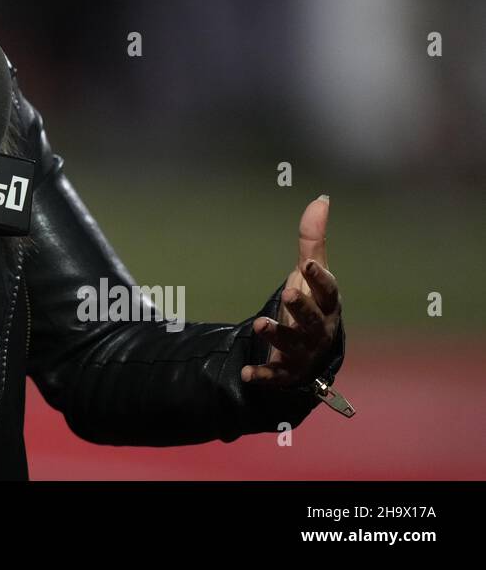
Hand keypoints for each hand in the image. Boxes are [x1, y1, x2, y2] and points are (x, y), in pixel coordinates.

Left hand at [241, 195, 340, 387]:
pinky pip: (276, 376)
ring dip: (278, 335)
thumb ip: (313, 240)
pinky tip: (247, 375)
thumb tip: (322, 199)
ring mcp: (303, 352)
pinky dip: (263, 376)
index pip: (327, 290)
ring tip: (259, 323)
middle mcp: (319, 328)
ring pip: (293, 345)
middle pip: (312, 319)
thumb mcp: (311, 274)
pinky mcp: (286, 372)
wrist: (312, 353)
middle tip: (288, 291)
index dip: (319, 277)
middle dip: (301, 307)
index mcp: (327, 304)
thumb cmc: (312, 303)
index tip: (308, 263)